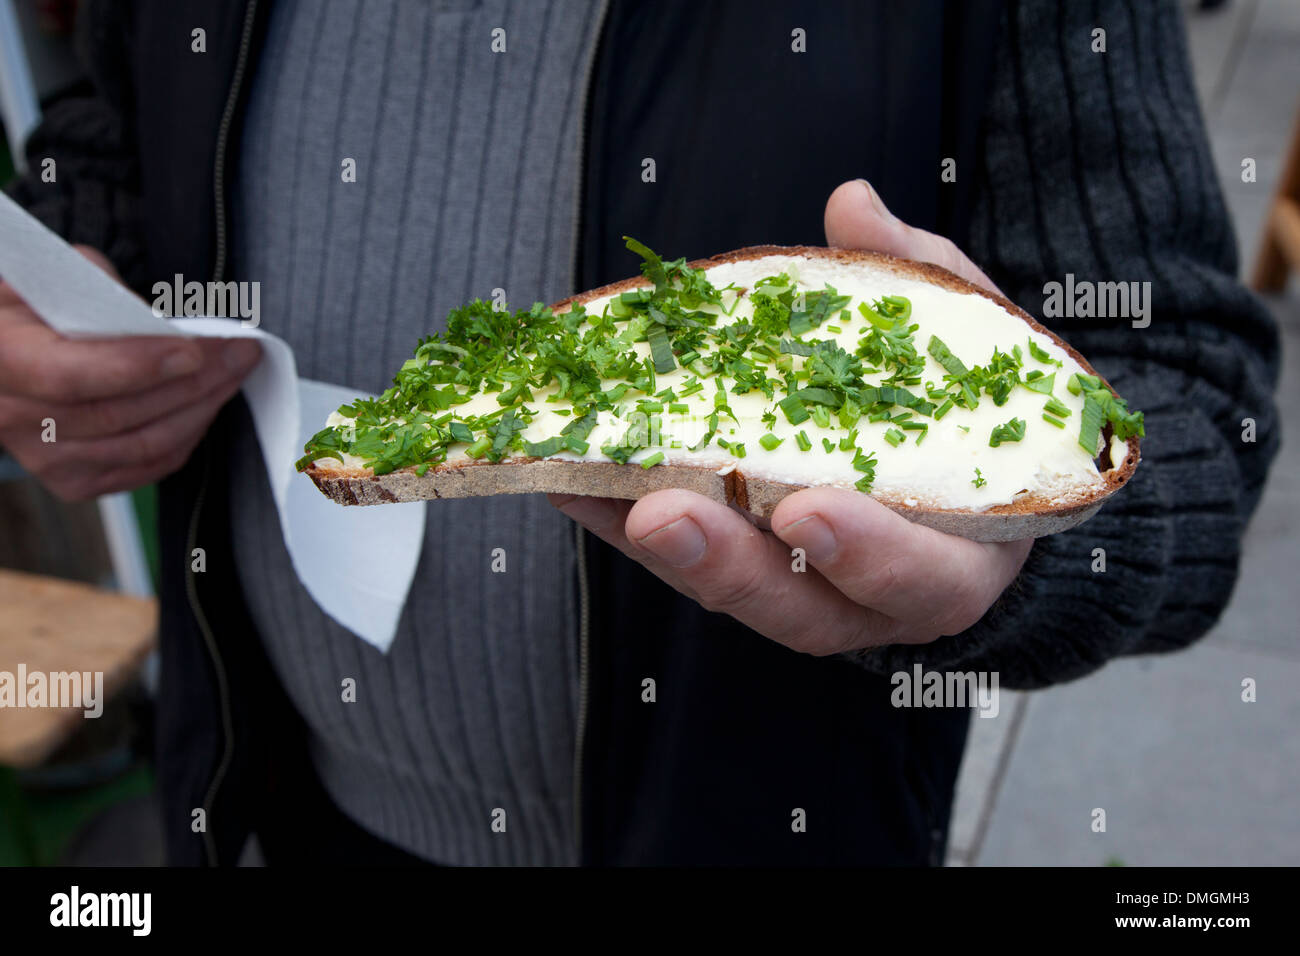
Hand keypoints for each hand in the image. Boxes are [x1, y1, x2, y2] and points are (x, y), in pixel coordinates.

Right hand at [0, 246, 261, 500]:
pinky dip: (187, 435)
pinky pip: (147, 465)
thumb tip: (162, 324)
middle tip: (241, 349)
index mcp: (1, 359)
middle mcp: (13, 418)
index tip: (193, 349)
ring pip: (143, 445)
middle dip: (194, 379)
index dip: (136, 366)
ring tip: (236, 371)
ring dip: (202, 407)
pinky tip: (208, 403)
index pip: (69, 376)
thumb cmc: (34, 304)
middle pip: (120, 414)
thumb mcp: (53, 274)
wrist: (8, 351)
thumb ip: (102, 291)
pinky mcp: (74, 480)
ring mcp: (43, 458)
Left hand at [550, 181, 1032, 654]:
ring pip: (729, 592)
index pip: (919, 577)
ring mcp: (800, 590)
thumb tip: (853, 207)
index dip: (866, 552)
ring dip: (656, 543)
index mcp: (956, 559)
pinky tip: (569, 475)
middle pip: (799, 609)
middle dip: (728, 562)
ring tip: (586, 478)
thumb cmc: (969, 411)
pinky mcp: (739, 570)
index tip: (806, 509)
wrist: (959, 468)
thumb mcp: (968, 339)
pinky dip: (621, 519)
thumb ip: (920, 282)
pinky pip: (678, 559)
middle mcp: (872, 598)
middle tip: (661, 512)